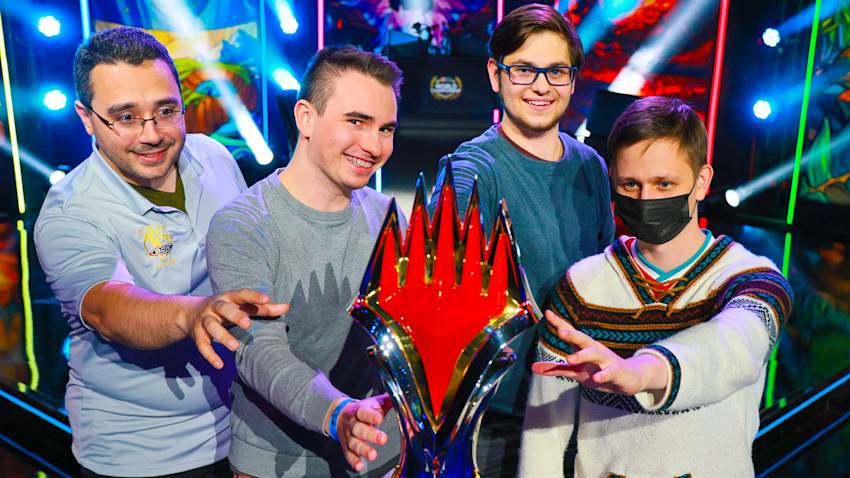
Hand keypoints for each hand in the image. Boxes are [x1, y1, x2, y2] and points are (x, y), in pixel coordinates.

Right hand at [184, 289, 288, 368]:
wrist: (190, 313)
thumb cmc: (226, 309)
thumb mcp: (242, 306)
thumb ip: (264, 308)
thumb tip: (287, 307)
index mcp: (229, 297)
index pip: (242, 294)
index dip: (254, 296)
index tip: (267, 299)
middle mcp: (215, 306)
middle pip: (224, 309)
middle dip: (235, 316)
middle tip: (247, 324)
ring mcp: (205, 320)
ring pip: (212, 327)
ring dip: (222, 336)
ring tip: (235, 347)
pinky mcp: (197, 334)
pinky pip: (202, 345)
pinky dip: (210, 355)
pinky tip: (220, 365)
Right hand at [336, 394, 392, 471]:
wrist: (339, 414)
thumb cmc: (363, 409)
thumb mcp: (374, 402)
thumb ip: (388, 401)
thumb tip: (404, 400)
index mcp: (359, 410)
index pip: (364, 412)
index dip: (371, 415)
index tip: (380, 418)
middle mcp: (352, 423)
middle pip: (359, 428)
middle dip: (370, 434)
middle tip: (383, 439)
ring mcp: (348, 435)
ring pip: (353, 442)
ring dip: (363, 449)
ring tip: (372, 455)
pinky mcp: (346, 446)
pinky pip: (348, 454)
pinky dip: (353, 460)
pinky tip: (359, 465)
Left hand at [531, 310, 666, 395]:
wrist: (628, 378)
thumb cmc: (598, 371)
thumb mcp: (576, 371)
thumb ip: (556, 369)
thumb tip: (533, 368)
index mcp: (583, 347)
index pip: (571, 333)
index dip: (559, 323)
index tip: (547, 313)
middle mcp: (594, 349)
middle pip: (582, 339)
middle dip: (572, 334)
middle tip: (560, 331)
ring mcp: (606, 360)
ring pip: (594, 354)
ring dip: (582, 355)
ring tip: (570, 358)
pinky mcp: (616, 371)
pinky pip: (609, 372)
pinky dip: (603, 375)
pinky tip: (595, 378)